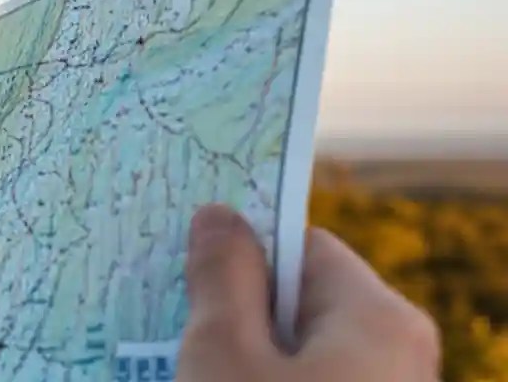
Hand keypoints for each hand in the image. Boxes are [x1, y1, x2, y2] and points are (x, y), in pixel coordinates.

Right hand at [175, 204, 439, 380]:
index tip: (186, 267)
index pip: (303, 246)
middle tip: (178, 327)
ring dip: (249, 359)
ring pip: (302, 355)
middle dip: (241, 313)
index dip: (241, 253)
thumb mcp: (224, 357)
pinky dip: (268, 381)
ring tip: (192, 369)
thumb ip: (223, 279)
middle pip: (303, 304)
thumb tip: (220, 216)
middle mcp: (403, 356)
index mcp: (381, 318)